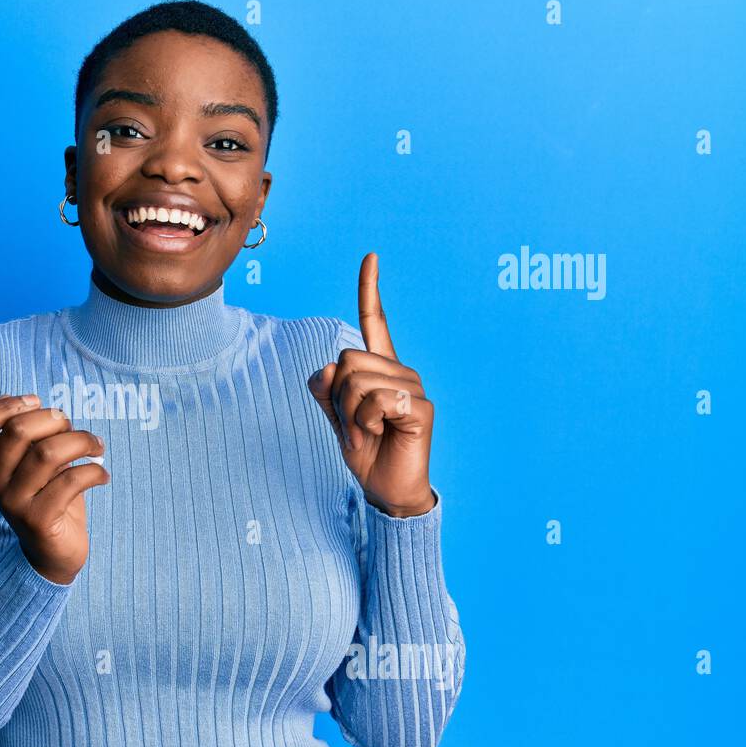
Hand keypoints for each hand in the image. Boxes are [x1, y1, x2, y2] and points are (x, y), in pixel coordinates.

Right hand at [0, 394, 108, 583]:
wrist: (54, 552)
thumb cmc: (49, 497)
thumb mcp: (35, 463)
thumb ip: (29, 436)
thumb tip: (23, 400)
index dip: (5, 405)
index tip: (36, 403)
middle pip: (18, 430)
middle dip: (56, 420)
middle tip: (75, 430)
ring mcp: (14, 503)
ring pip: (48, 453)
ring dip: (82, 441)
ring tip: (97, 447)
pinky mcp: (39, 520)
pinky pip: (71, 481)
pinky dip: (94, 471)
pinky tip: (102, 475)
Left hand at [308, 253, 435, 517]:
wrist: (387, 489)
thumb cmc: (366, 452)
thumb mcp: (336, 418)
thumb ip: (325, 391)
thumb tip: (325, 367)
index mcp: (379, 369)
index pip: (374, 322)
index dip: (370, 290)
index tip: (371, 257)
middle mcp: (399, 372)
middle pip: (346, 359)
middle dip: (338, 397)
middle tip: (353, 425)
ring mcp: (412, 388)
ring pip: (357, 381)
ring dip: (350, 415)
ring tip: (366, 434)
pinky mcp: (420, 408)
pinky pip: (376, 401)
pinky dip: (364, 424)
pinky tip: (378, 437)